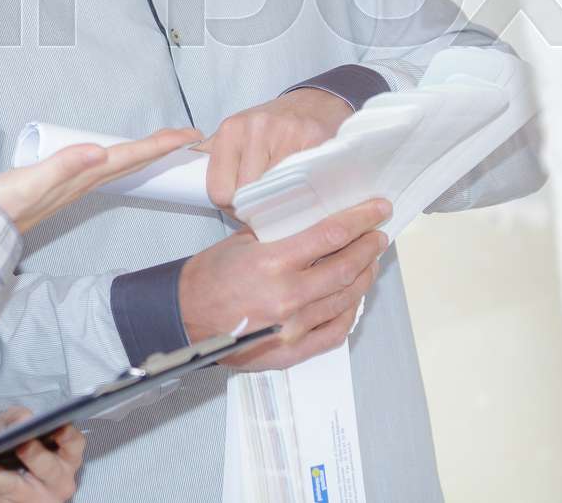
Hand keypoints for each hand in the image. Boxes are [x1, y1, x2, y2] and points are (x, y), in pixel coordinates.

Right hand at [0, 127, 201, 231]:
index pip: (130, 157)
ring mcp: (75, 185)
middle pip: (133, 163)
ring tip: (165, 143)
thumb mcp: (31, 181)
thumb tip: (101, 152)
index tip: (189, 135)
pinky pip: (104, 169)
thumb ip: (63, 166)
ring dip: (145, 154)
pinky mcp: (63, 184)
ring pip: (121, 167)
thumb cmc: (2, 203)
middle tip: (190, 136)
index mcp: (82, 178)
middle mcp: (84, 182)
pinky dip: (122, 159)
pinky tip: (120, 157)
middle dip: (162, 148)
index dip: (160, 145)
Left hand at [0, 408, 85, 502]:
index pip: (73, 445)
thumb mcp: (16, 421)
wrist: (3, 463)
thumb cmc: (16, 439)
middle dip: (35, 457)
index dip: (68, 436)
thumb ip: (19, 417)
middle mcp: (58, 482)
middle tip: (21, 445)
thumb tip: (24, 419)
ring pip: (17, 489)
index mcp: (67, 457)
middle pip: (49, 470)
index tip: (58, 426)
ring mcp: (37, 499)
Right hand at [179, 199, 390, 370]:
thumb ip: (280, 233)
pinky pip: (335, 331)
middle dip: (369, 248)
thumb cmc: (208, 279)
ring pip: (346, 299)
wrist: (184, 318)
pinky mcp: (293, 351)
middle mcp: (288, 296)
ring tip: (368, 263)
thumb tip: (313, 221)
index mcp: (273, 262)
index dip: (361, 220)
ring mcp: (293, 327)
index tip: (377, 209)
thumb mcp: (242, 241)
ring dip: (364, 277)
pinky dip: (349, 312)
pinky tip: (352, 299)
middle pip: (347, 267)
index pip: (332, 234)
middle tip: (377, 236)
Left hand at [201, 89, 352, 212]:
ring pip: (272, 193)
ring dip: (277, 203)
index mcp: (230, 129)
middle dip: (253, 207)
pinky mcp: (313, 139)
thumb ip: (210, 157)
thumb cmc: (269, 129)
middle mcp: (255, 127)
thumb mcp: (234, 135)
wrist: (312, 105)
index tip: (240, 206)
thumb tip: (180, 178)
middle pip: (246, 195)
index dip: (229, 206)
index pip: (218, 190)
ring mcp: (285, 132)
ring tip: (282, 194)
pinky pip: (300, 185)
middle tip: (264, 203)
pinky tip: (300, 188)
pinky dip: (300, 194)